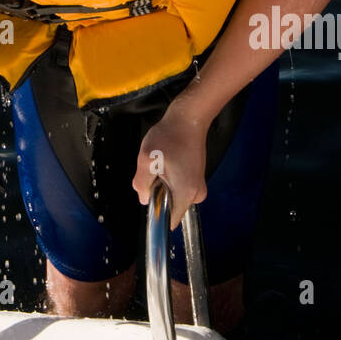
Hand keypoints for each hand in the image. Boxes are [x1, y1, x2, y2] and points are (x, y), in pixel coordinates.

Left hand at [132, 100, 208, 229]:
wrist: (189, 119)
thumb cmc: (168, 137)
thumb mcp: (146, 159)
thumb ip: (141, 183)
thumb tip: (144, 199)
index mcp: (186, 193)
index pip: (170, 220)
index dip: (156, 214)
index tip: (150, 197)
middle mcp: (197, 194)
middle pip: (171, 207)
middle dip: (158, 193)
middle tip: (155, 171)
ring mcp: (199, 186)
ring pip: (173, 195)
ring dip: (164, 184)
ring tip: (162, 162)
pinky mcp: (197, 177)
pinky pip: (179, 186)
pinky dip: (170, 178)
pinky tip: (168, 160)